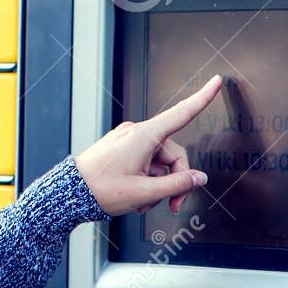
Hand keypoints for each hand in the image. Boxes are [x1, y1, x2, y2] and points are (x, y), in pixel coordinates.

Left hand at [75, 75, 223, 216]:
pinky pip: (145, 162)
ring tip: (145, 203)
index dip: (203, 98)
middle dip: (175, 181)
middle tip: (173, 206)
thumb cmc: (102, 190)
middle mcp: (137, 133)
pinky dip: (147, 180)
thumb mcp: (145, 193)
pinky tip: (137, 196)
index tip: (217, 81)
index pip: (182, 113)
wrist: (70, 193)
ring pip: (159, 162)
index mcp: (144, 136)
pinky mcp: (122, 148)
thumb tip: (198, 178)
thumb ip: (177, 185)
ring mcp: (129, 140)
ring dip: (159, 185)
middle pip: (173, 154)